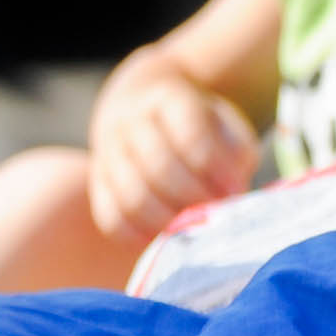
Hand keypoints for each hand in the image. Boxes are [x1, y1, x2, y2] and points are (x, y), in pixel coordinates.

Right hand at [83, 68, 258, 243]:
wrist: (149, 119)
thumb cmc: (201, 131)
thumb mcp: (227, 128)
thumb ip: (237, 153)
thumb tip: (232, 190)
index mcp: (170, 98)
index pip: (189, 131)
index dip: (214, 164)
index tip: (235, 187)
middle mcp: (131, 121)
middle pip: (159, 167)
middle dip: (194, 197)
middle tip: (215, 211)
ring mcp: (108, 152)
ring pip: (133, 198)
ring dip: (170, 220)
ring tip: (193, 226)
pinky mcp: (98, 185)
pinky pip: (112, 220)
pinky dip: (140, 235)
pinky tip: (164, 236)